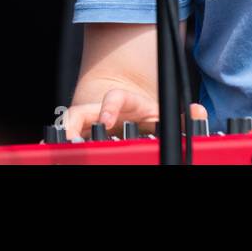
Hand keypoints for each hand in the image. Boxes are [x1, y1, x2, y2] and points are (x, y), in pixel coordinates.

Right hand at [52, 88, 207, 140]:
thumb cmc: (145, 113)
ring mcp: (89, 120)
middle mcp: (101, 109)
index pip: (115, 97)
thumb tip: (199, 111)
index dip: (110, 107)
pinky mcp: (81, 132)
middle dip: (73, 125)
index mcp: (124, 102)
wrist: (128, 108)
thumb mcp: (163, 112)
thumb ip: (181, 114)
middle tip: (70, 141)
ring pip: (68, 124)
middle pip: (80, 112)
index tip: (107, 120)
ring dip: (62, 136)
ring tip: (56, 149)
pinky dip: (59, 143)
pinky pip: (66, 137)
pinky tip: (52, 152)